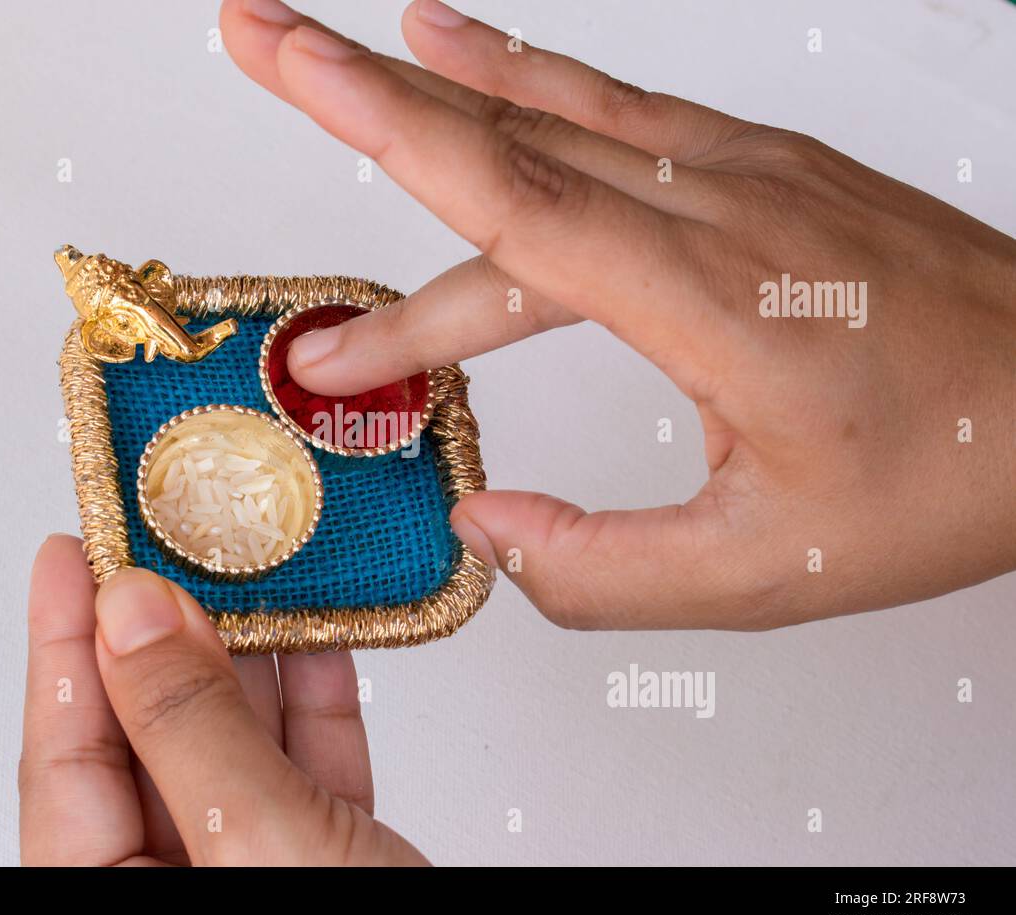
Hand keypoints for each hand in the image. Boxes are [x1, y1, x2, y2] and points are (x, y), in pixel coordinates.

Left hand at [19, 534, 426, 864]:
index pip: (64, 753)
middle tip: (158, 539)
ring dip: (244, 653)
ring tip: (239, 567)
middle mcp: (172, 886)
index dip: (62, 642)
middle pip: (145, 737)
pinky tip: (316, 638)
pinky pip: (304, 766)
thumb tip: (132, 616)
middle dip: (157, 632)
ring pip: (229, 743)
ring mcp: (247, 874)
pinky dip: (315, 698)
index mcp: (112, 899)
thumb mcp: (255, 846)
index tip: (69, 552)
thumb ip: (188, 729)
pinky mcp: (321, 863)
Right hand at [220, 0, 1015, 629]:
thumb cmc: (954, 469)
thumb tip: (485, 534)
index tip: (294, 63)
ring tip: (337, 50)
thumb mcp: (767, 571)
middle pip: (503, 136)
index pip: (509, 196)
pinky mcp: (759, 167)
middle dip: (360, 89)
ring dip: (432, 82)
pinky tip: (481, 58)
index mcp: (708, 299)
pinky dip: (528, 78)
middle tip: (258, 46)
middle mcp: (717, 207)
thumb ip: (602, 570)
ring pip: (552, 112)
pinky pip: (616, 108)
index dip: (385, 126)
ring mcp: (741, 171)